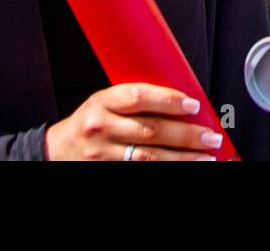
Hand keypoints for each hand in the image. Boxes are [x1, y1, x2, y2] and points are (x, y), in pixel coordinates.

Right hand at [44, 83, 225, 160]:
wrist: (58, 150)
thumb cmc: (92, 121)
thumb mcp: (107, 102)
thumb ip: (138, 101)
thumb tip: (184, 104)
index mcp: (103, 102)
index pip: (138, 97)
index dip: (168, 100)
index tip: (194, 106)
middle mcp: (101, 128)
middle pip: (150, 131)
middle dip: (186, 135)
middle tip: (211, 137)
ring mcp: (102, 155)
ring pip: (149, 157)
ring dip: (182, 158)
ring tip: (206, 157)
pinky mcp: (106, 171)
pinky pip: (140, 172)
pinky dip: (165, 170)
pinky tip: (183, 167)